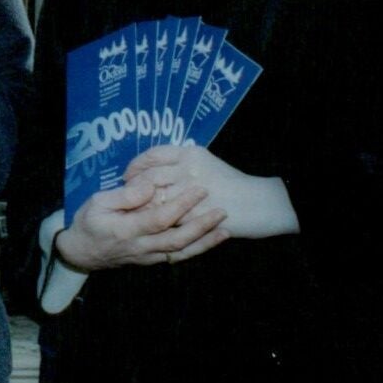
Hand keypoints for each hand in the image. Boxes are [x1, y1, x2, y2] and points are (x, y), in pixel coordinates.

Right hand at [52, 175, 227, 271]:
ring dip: (205, 242)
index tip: (199, 190)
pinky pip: (177, 257)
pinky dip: (197, 250)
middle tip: (221, 210)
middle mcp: (140, 247)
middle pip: (176, 240)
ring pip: (181, 252)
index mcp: (126, 230)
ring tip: (225, 229)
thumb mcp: (97, 202)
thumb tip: (150, 185)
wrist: (81, 253)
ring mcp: (148, 257)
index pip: (159, 218)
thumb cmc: (88, 222)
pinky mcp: (152, 261)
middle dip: (201, 226)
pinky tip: (211, 240)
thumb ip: (125, 195)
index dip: (181, 205)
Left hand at [123, 142, 298, 240]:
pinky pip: (167, 221)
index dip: (136, 165)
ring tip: (133, 212)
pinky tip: (148, 228)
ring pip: (155, 200)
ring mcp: (190, 195)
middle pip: (149, 177)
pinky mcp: (194, 216)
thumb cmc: (232, 182)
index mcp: (190, 154)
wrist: (259, 203)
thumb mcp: (205, 161)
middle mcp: (188, 170)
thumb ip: (179, 162)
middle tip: (124, 195)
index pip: (153, 155)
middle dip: (133, 188)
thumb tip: (150, 170)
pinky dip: (153, 224)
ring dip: (141, 207)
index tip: (128, 174)